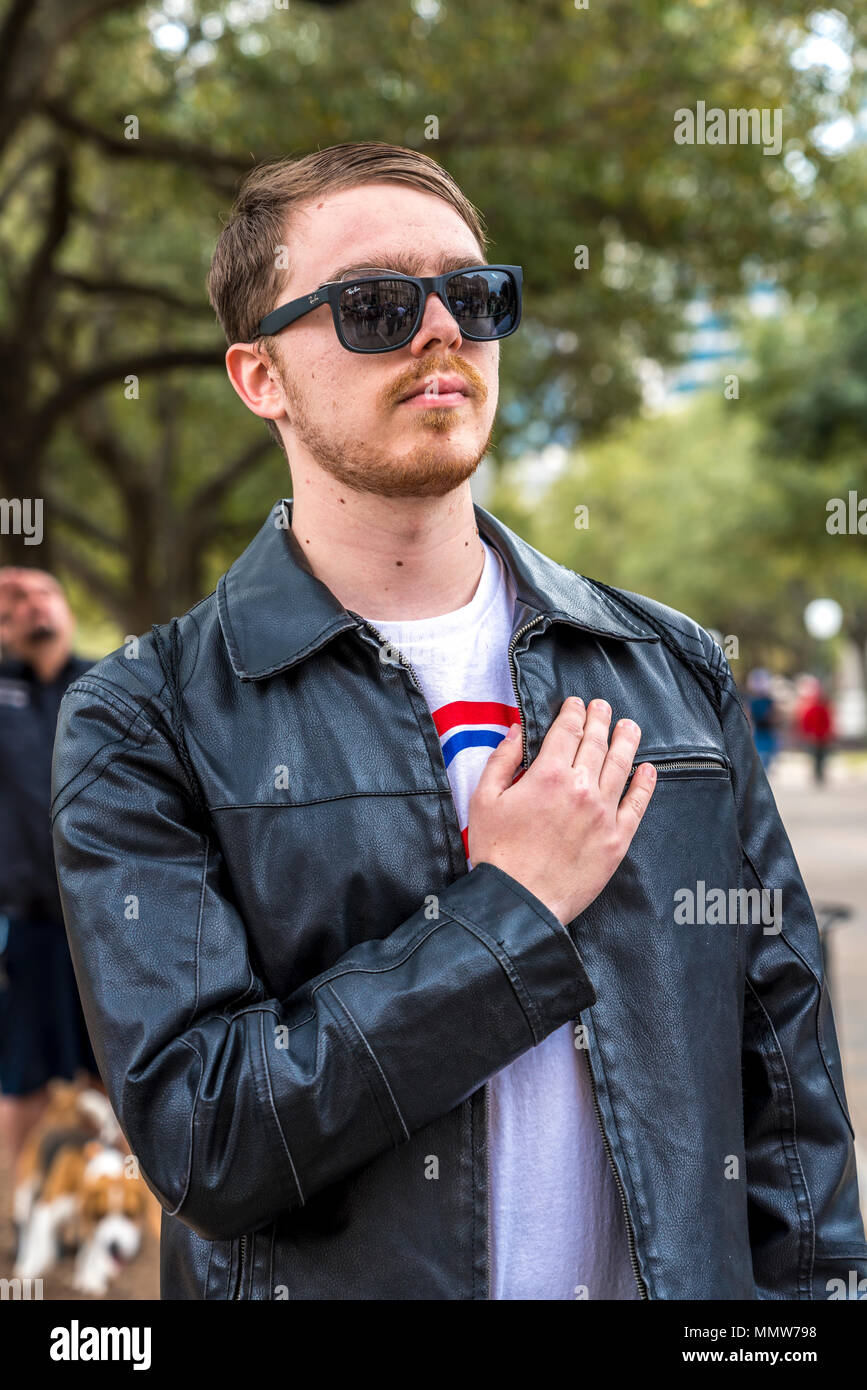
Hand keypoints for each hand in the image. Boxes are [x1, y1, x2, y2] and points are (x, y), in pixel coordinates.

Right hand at [467, 697, 656, 925]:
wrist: (518, 902)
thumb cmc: (496, 852)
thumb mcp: (484, 799)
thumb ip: (502, 759)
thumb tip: (518, 730)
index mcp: (548, 775)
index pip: (567, 731)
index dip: (572, 712)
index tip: (575, 703)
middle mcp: (581, 789)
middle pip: (596, 743)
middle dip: (599, 719)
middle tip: (602, 706)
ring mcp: (603, 814)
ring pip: (621, 766)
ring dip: (626, 741)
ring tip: (629, 726)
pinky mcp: (617, 840)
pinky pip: (637, 805)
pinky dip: (645, 784)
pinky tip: (649, 769)